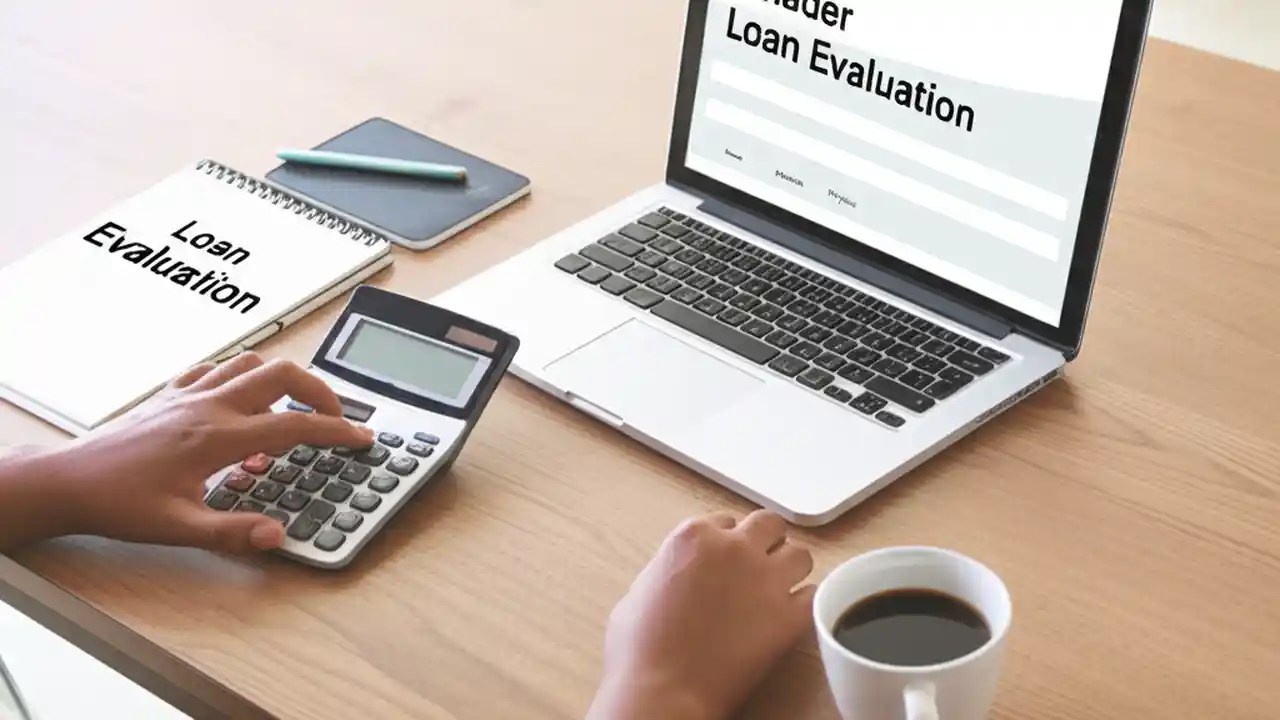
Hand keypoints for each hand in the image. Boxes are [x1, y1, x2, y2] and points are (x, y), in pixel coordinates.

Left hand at [32, 352, 372, 552]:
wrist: (66, 481)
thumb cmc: (116, 502)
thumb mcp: (179, 528)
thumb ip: (234, 531)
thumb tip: (277, 535)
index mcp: (218, 437)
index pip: (294, 426)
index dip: (336, 431)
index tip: (361, 438)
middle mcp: (208, 407)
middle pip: (282, 376)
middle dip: (320, 392)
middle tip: (334, 418)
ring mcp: (188, 395)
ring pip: (250, 363)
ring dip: (281, 378)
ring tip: (294, 405)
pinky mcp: (169, 395)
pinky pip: (214, 368)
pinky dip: (239, 376)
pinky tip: (239, 399)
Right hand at [587, 510, 815, 719]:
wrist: (663, 690)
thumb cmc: (640, 650)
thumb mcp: (639, 592)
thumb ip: (668, 570)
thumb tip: (678, 576)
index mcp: (694, 537)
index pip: (725, 521)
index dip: (726, 541)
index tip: (724, 560)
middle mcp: (734, 548)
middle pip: (769, 523)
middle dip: (766, 541)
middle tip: (758, 565)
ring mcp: (765, 580)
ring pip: (800, 552)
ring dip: (790, 567)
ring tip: (777, 589)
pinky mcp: (789, 616)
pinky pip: (813, 594)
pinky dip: (804, 603)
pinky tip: (789, 616)